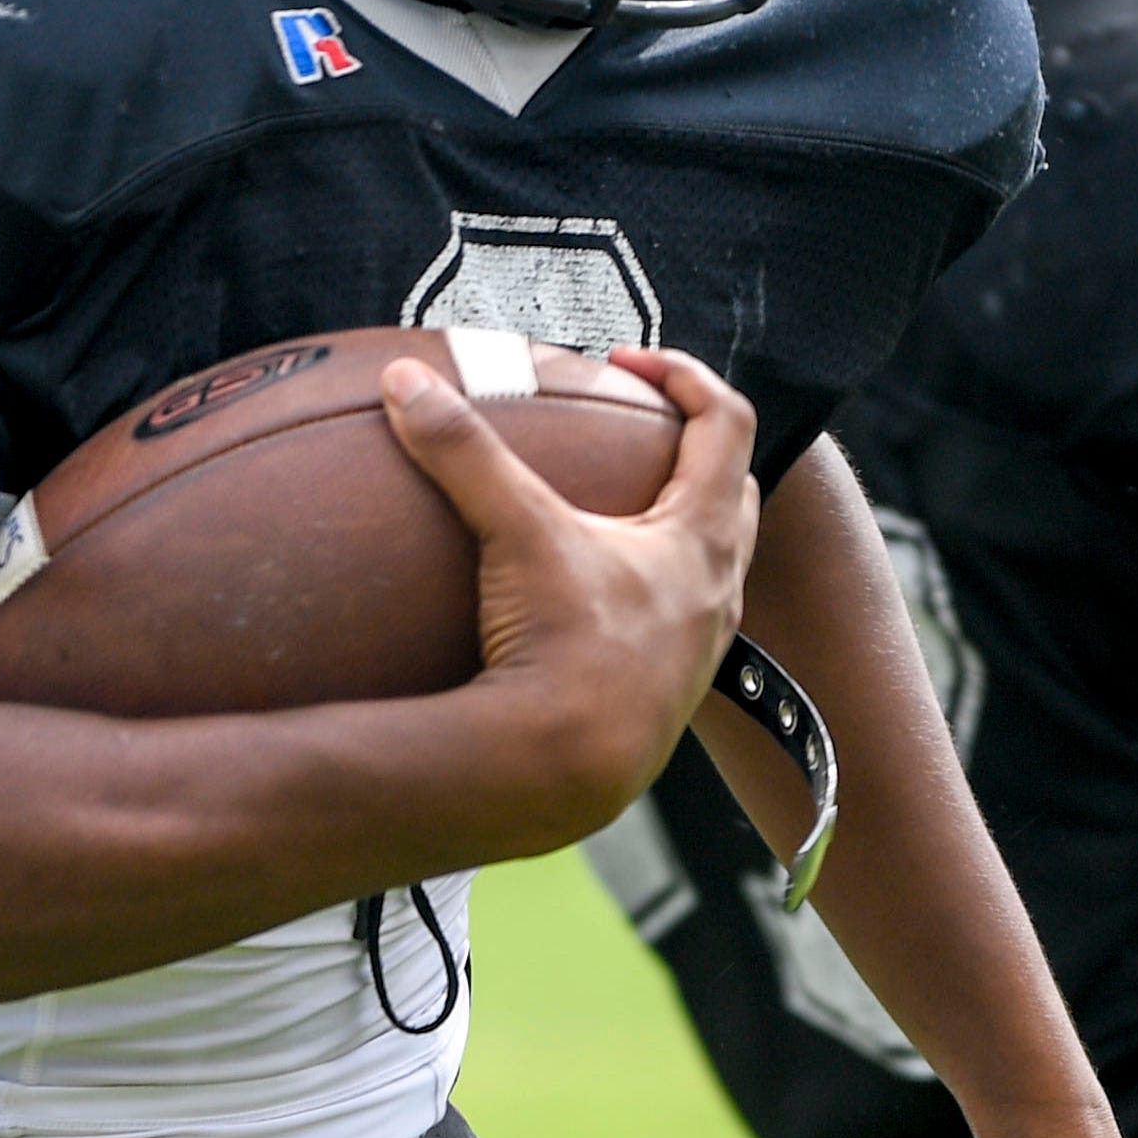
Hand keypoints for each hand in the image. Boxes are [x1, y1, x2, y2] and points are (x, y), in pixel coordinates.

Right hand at [377, 346, 758, 810]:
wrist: (567, 772)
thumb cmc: (567, 653)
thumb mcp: (517, 534)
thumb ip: (464, 453)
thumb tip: (405, 382)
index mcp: (701, 537)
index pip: (727, 424)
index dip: (684, 376)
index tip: (628, 366)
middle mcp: (716, 589)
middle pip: (732, 493)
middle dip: (692, 451)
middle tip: (634, 431)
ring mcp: (696, 646)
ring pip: (710, 564)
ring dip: (673, 526)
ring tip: (611, 514)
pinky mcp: (664, 691)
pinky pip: (672, 621)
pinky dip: (643, 592)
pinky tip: (586, 601)